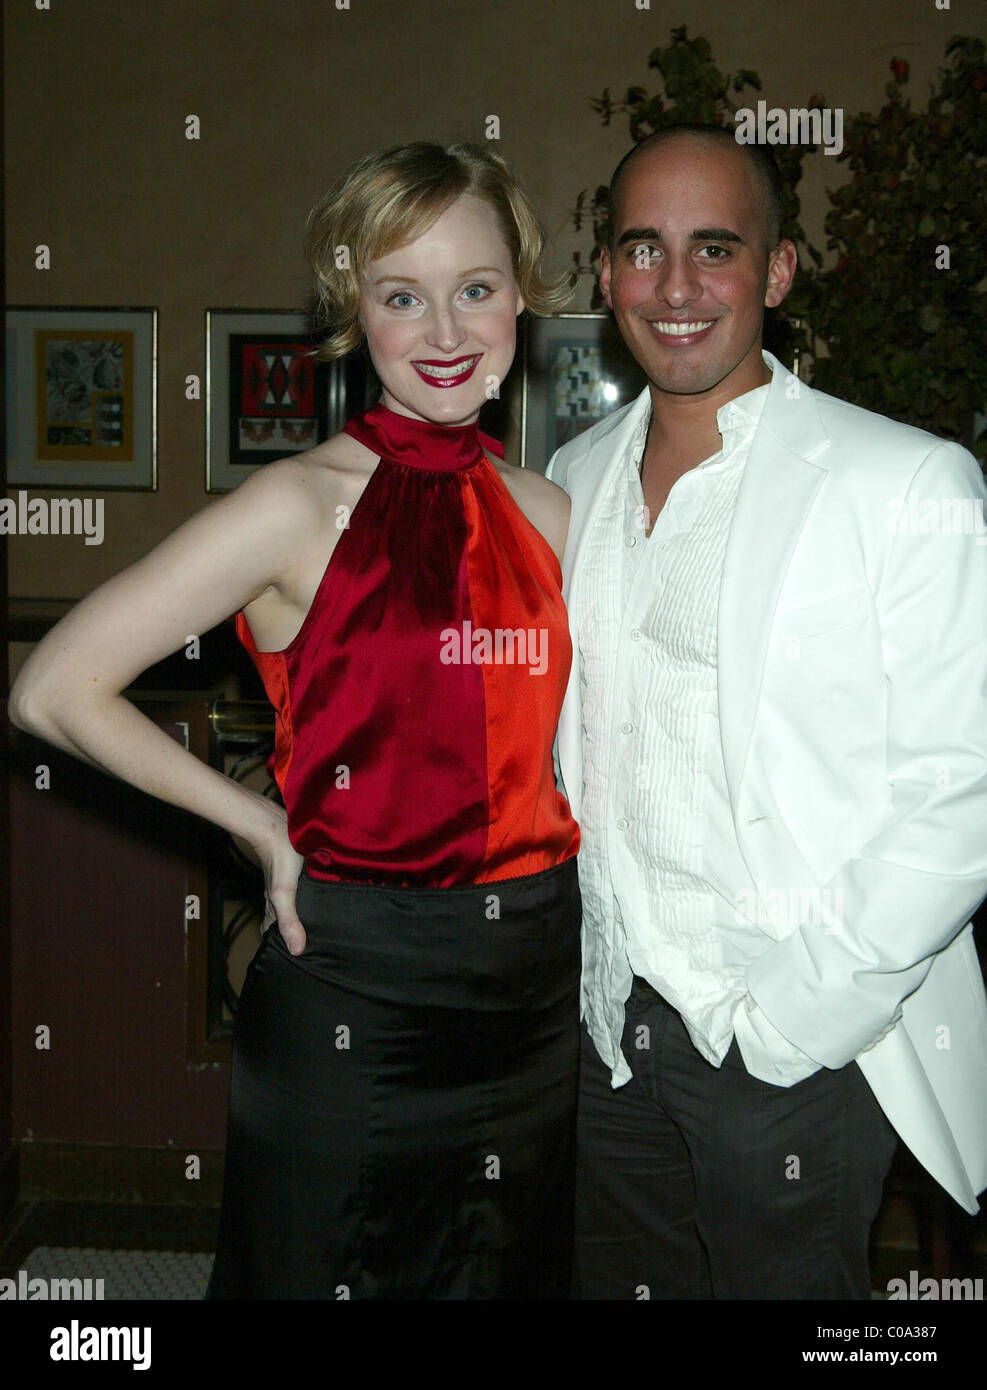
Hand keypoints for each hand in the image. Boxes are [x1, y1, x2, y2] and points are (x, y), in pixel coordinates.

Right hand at [253, 802, 306, 954]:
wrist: (274, 826)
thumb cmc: (281, 858)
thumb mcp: (285, 892)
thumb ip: (290, 920)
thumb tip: (297, 951)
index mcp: (273, 908)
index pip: (272, 935)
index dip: (280, 947)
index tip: (294, 961)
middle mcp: (278, 900)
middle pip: (282, 923)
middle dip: (293, 936)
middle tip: (313, 949)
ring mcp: (286, 886)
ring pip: (292, 909)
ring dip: (300, 920)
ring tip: (319, 931)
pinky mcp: (294, 874)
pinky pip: (299, 894)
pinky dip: (306, 903)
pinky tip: (319, 902)